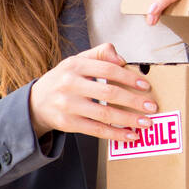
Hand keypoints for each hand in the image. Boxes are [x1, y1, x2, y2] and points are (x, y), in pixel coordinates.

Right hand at [28, 42, 155, 140]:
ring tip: (146, 123)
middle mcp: (69, 85)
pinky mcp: (67, 123)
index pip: (108, 69)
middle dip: (133, 100)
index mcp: (75, 65)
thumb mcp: (78, 60)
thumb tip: (122, 59)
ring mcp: (67, 105)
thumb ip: (101, 53)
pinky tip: (130, 135)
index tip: (146, 86)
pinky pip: (95, 130)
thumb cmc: (65, 79)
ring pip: (104, 114)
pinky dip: (115, 133)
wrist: (35, 102)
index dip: (129, 78)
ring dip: (128, 119)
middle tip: (152, 106)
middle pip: (108, 93)